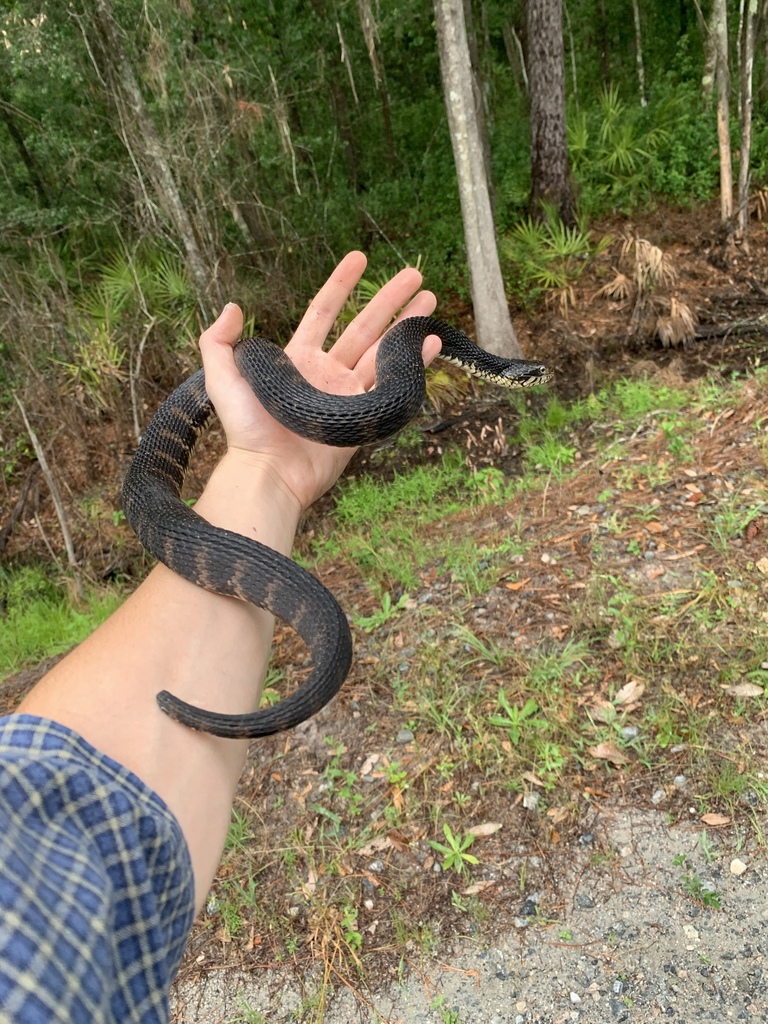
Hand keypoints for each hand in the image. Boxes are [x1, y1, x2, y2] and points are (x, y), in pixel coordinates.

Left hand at [199, 251, 439, 511]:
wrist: (269, 472)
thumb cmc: (246, 429)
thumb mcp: (222, 378)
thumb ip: (219, 341)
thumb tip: (232, 307)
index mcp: (298, 358)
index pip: (323, 312)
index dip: (341, 284)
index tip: (360, 257)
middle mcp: (327, 372)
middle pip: (365, 327)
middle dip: (390, 300)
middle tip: (414, 275)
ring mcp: (348, 395)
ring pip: (384, 352)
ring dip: (408, 326)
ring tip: (429, 301)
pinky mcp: (363, 417)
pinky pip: (393, 385)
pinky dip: (414, 364)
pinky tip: (431, 342)